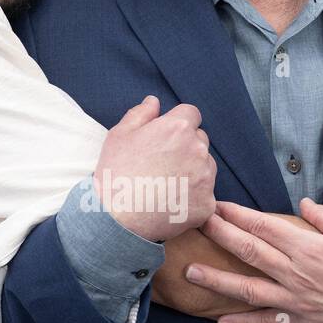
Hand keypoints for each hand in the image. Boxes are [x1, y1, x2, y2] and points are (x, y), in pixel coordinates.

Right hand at [93, 96, 215, 241]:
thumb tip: (154, 101)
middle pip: (200, 140)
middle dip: (186, 147)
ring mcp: (205, 178)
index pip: (191, 114)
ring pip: (206, 167)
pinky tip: (171, 202)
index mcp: (178, 128)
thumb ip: (140, 113)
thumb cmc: (115, 174)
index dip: (177, 124)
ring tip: (166, 185)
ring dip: (192, 171)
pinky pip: (204, 195)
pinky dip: (192, 198)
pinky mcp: (206, 204)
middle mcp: (198, 149)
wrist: (117, 220)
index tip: (165, 139)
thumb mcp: (119, 135)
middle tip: (162, 164)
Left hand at [152, 213, 316, 317]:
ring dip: (216, 280)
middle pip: (249, 251)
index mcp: (309, 248)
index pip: (265, 226)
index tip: (215, 205)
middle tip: (194, 223)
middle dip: (219, 235)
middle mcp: (296, 273)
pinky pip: (264, 322)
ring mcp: (294, 300)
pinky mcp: (299, 322)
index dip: (237, 214)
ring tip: (190, 272)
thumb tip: (302, 204)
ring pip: (247, 289)